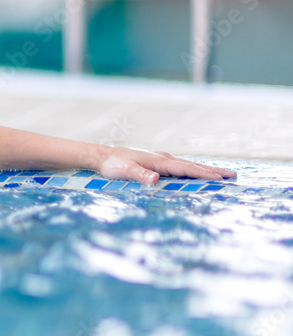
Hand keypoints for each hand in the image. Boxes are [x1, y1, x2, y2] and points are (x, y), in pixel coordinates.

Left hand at [95, 146, 235, 184]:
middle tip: (232, 175)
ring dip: (205, 169)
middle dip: (212, 170)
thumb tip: (156, 179)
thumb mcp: (124, 171)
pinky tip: (196, 172)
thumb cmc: (113, 165)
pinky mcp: (157, 162)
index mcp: (158, 161)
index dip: (203, 173)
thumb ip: (139, 175)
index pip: (185, 168)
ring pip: (187, 165)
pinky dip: (193, 169)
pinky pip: (180, 166)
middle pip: (191, 165)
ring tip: (222, 174)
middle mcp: (162, 158)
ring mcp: (160, 159)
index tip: (221, 178)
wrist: (102, 156)